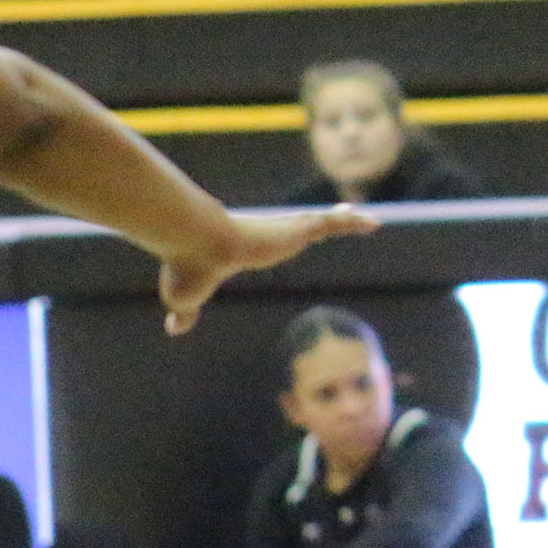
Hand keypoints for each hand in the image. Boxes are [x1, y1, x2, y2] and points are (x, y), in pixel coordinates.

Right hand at [157, 206, 378, 334]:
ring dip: (345, 221)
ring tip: (367, 221)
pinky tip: (375, 224)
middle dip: (322, 223)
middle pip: (304, 226)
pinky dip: (353, 222)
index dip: (290, 236)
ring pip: (324, 222)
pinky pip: (333, 222)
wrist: (198, 245)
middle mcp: (272, 234)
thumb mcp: (186, 297)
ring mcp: (286, 229)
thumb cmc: (190, 268)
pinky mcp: (298, 228)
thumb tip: (173, 328)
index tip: (299, 235)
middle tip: (341, 220)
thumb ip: (186, 312)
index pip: (275, 239)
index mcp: (250, 246)